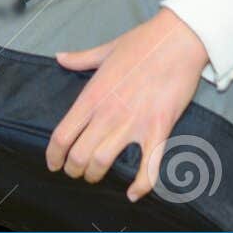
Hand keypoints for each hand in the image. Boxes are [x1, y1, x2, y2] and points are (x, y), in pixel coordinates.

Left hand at [45, 8, 210, 201]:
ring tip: (97, 176)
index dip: (53, 156)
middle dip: (74, 170)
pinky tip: (134, 193)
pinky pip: (148, 167)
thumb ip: (81, 58)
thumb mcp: (106, 49)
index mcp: (92, 95)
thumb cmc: (143, 42)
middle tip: (76, 172)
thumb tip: (60, 57)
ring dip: (96, 175)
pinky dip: (140, 185)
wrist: (178, 39)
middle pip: (78, 156)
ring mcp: (133, 123)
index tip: (53, 163)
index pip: (62, 135)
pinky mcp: (158, 129)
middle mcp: (108, 113)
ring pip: (103, 163)